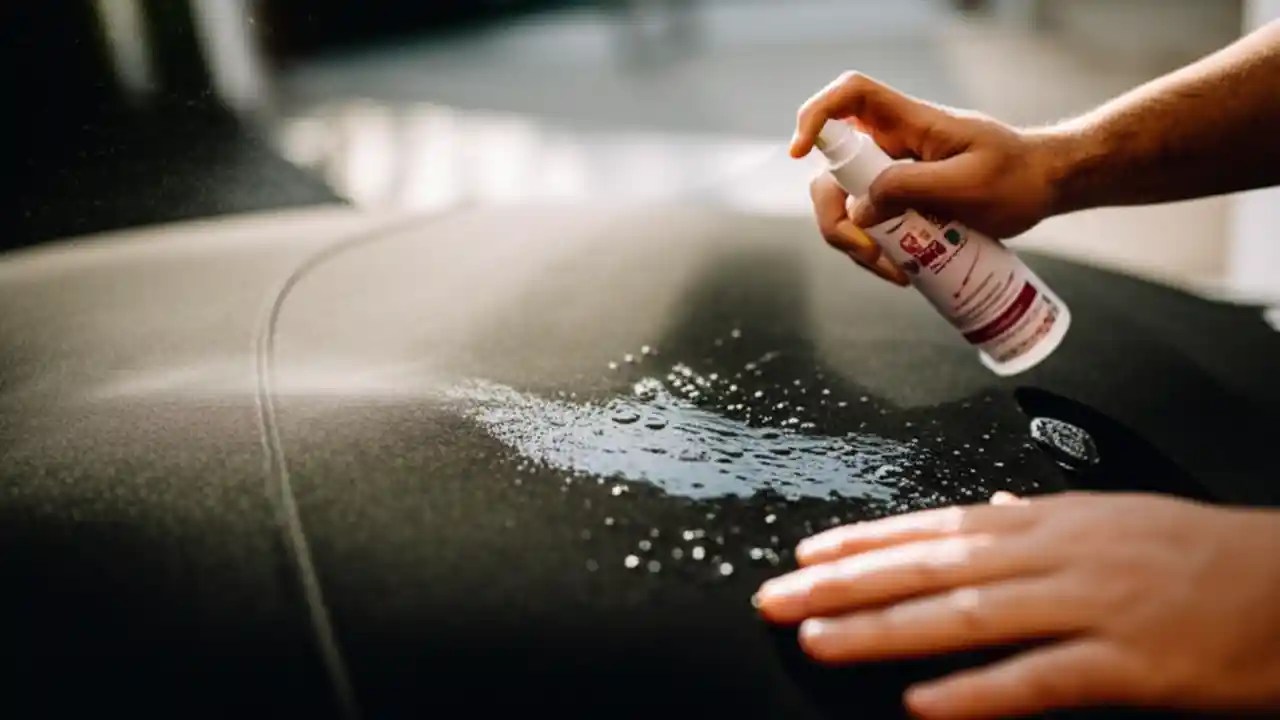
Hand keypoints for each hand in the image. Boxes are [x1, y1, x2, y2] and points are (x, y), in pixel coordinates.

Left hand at [754, 491, 1279, 719]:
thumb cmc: (1203, 553)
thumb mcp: (1111, 519)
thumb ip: (1038, 522)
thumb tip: (983, 512)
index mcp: (1052, 521)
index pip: (936, 527)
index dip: (865, 543)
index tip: (806, 555)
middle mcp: (1059, 555)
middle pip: (932, 567)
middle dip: (847, 584)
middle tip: (777, 598)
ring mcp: (1093, 607)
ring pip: (967, 616)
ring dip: (885, 631)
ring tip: (819, 641)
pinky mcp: (1131, 664)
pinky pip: (1039, 680)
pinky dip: (977, 692)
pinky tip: (922, 703)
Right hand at [794, 72, 1067, 283]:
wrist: (1042, 188)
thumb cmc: (1016, 177)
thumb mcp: (969, 185)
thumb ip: (910, 188)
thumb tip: (859, 211)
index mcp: (909, 122)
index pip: (850, 96)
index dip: (816, 115)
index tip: (801, 152)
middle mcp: (891, 143)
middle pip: (832, 169)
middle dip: (835, 216)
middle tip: (868, 252)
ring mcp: (892, 172)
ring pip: (844, 204)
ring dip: (856, 244)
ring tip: (896, 271)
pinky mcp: (899, 199)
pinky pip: (867, 224)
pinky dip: (874, 251)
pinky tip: (903, 270)